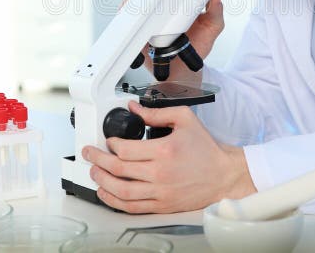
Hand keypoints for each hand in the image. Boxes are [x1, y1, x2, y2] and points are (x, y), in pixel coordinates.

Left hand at [82, 101, 255, 213]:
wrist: (224, 174)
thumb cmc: (206, 149)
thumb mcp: (184, 119)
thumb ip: (156, 113)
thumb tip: (134, 108)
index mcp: (164, 150)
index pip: (125, 149)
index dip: (111, 144)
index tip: (109, 141)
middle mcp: (160, 173)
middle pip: (117, 169)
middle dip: (97, 160)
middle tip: (90, 154)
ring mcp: (160, 192)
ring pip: (120, 190)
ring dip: (101, 180)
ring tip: (94, 172)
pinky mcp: (162, 205)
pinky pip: (131, 206)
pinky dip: (114, 200)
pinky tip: (106, 192)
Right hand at [129, 0, 224, 81]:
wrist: (183, 71)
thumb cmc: (195, 48)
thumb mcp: (211, 29)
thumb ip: (216, 13)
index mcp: (179, 0)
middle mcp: (162, 4)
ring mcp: (148, 14)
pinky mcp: (136, 26)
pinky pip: (127, 13)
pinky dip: (128, 5)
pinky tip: (135, 3)